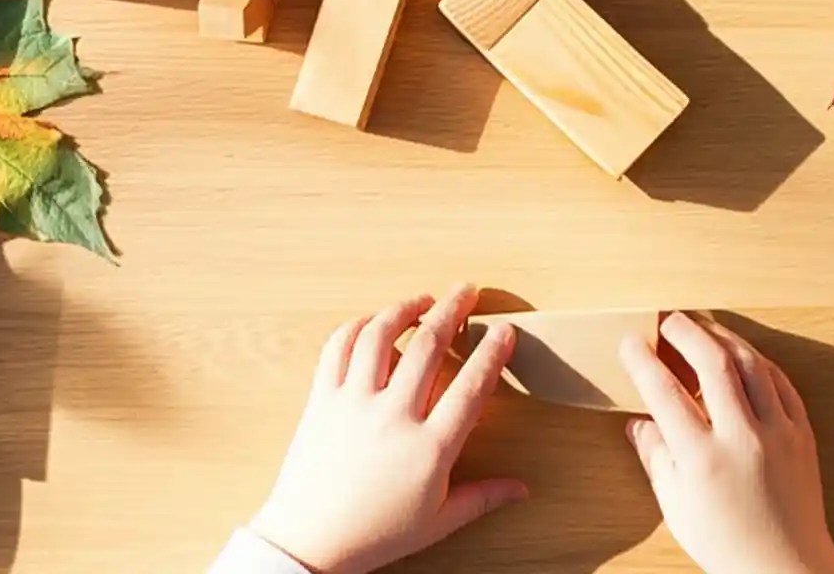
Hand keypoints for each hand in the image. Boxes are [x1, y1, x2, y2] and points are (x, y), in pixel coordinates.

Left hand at [250, 285, 526, 573]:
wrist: (310, 542)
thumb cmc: (375, 535)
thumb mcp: (438, 521)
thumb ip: (483, 497)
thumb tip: (522, 489)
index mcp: (430, 449)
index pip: (471, 387)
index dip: (492, 353)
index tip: (505, 332)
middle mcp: (392, 417)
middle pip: (428, 346)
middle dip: (452, 310)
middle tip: (466, 291)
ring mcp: (354, 404)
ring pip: (381, 335)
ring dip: (404, 309)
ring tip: (422, 299)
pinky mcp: (323, 400)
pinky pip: (339, 348)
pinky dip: (357, 326)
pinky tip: (373, 321)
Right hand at [621, 313, 833, 573]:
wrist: (785, 568)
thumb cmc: (727, 544)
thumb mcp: (675, 506)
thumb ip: (656, 457)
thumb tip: (639, 422)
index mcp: (702, 458)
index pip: (665, 391)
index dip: (643, 360)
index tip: (631, 342)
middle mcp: (742, 438)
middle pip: (712, 361)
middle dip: (685, 330)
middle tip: (668, 318)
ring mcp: (777, 432)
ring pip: (751, 363)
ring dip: (723, 337)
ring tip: (703, 326)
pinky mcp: (802, 434)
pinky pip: (781, 382)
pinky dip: (758, 361)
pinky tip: (743, 354)